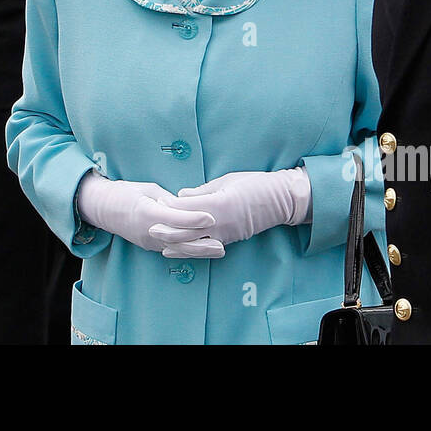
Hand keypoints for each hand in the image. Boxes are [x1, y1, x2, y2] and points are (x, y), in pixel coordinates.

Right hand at [76, 171, 222, 257]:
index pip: (174, 218)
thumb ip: (167, 199)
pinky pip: (171, 249)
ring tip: (218, 250)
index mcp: (146, 212)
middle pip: (178, 240)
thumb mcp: (147, 189)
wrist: (102, 208)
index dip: (194, 218)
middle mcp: (148, 231)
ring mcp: (148, 241)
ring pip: (177, 249)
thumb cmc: (125, 192)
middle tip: (221, 242)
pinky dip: (188, 250)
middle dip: (201, 242)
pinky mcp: (149, 245)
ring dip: (198, 250)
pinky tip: (203, 250)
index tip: (211, 216)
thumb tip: (185, 204)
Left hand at [171, 168, 310, 246]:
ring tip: (160, 243)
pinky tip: (181, 250)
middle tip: (150, 227)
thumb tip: (181, 195)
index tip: (157, 202)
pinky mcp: (230, 239)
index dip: (170, 206)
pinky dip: (192, 249)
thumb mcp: (227, 181)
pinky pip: (207, 247)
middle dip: (168, 230)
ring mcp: (226, 234)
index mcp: (218, 204)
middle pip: (188, 231)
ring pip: (196, 244)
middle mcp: (220, 222)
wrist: (281, 200)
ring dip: (177, 244)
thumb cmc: (255, 184)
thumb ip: (203, 191)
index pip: (187, 208)